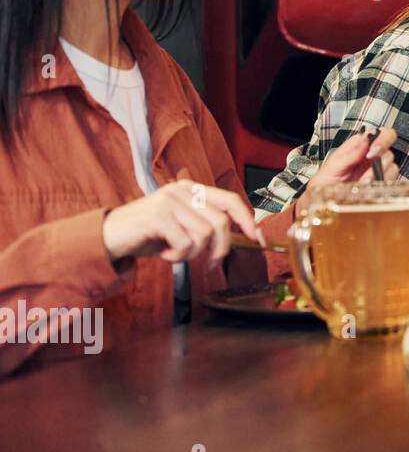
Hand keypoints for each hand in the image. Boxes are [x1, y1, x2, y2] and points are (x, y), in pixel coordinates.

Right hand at [101, 180, 261, 265]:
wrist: (108, 238)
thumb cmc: (148, 235)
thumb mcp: (181, 226)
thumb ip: (206, 225)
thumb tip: (239, 237)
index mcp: (190, 189)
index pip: (230, 199)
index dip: (247, 219)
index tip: (257, 238)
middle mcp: (181, 190)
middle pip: (220, 222)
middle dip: (220, 248)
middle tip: (209, 263)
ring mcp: (168, 201)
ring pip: (203, 235)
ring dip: (191, 254)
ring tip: (174, 253)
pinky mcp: (157, 216)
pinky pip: (184, 243)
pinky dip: (177, 256)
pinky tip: (163, 253)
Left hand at [302, 128, 399, 209]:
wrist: (323, 202)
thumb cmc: (325, 182)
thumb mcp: (333, 166)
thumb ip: (350, 153)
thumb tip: (365, 140)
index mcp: (360, 146)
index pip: (382, 134)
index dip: (382, 140)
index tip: (373, 151)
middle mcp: (371, 157)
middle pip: (389, 152)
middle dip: (380, 162)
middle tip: (367, 173)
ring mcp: (377, 172)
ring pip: (392, 169)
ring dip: (377, 177)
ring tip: (362, 184)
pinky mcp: (380, 185)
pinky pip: (389, 183)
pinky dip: (379, 186)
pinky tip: (367, 189)